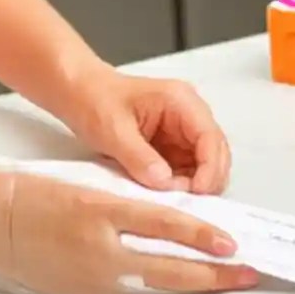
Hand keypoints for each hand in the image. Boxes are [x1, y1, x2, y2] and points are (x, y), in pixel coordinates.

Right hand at [0, 169, 258, 293]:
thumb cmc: (38, 194)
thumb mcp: (91, 186)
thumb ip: (134, 202)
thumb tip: (180, 215)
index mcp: (101, 211)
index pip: (163, 225)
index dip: (201, 235)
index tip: (230, 243)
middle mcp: (99, 249)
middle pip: (168, 266)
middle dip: (213, 273)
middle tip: (246, 272)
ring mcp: (92, 277)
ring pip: (155, 283)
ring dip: (194, 282)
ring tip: (225, 280)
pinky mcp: (85, 293)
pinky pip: (133, 289)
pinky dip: (162, 284)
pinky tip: (185, 281)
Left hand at [60, 65, 230, 194]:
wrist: (78, 92)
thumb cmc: (94, 101)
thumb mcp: (113, 130)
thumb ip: (139, 157)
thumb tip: (166, 183)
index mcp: (181, 102)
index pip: (210, 137)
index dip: (210, 167)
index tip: (198, 192)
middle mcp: (190, 114)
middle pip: (216, 151)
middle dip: (208, 178)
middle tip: (187, 202)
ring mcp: (183, 130)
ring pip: (205, 162)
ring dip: (196, 183)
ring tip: (174, 199)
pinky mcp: (173, 145)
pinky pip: (188, 167)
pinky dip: (182, 183)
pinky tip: (168, 194)